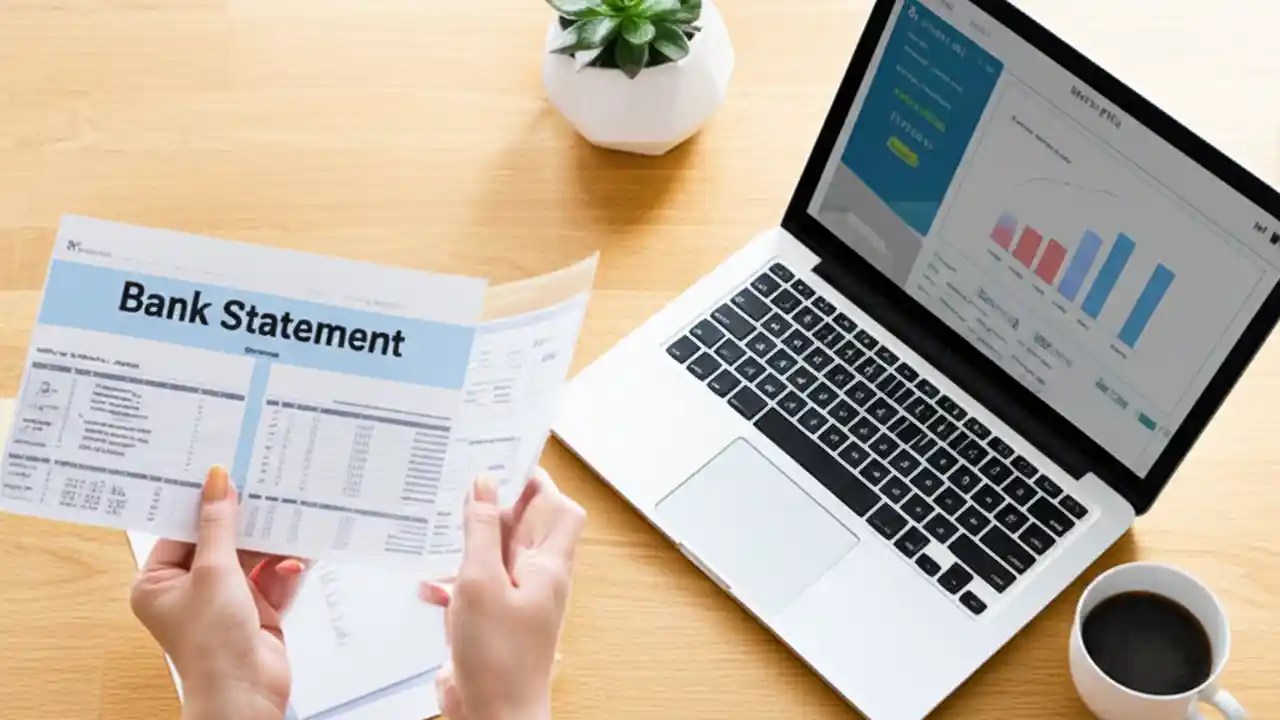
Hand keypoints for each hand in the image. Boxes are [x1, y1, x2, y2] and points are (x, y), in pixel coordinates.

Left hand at [130, 466, 306, 719]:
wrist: (245, 692)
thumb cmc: (212, 643)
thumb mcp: (214, 571)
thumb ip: (220, 524)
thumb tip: (216, 481)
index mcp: (158, 583)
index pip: (182, 531)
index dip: (204, 505)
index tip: (225, 475)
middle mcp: (189, 591)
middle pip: (220, 542)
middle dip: (247, 524)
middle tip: (266, 491)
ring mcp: (224, 601)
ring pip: (251, 558)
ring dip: (271, 546)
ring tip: (290, 522)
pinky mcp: (255, 611)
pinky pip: (271, 578)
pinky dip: (285, 569)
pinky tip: (298, 557)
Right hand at [421, 469, 585, 719]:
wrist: (494, 718)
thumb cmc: (498, 659)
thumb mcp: (481, 581)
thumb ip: (482, 531)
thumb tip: (485, 483)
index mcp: (549, 565)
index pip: (558, 507)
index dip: (536, 481)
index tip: (503, 460)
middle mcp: (538, 579)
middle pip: (525, 527)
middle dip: (495, 507)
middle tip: (461, 490)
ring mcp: (516, 601)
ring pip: (496, 555)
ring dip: (469, 545)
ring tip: (439, 533)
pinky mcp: (494, 622)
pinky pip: (477, 588)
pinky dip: (454, 582)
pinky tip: (430, 587)